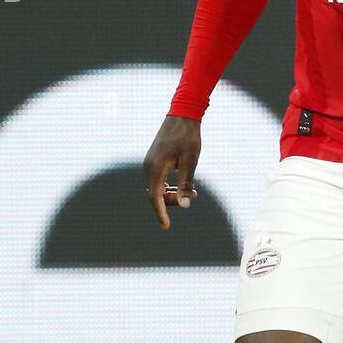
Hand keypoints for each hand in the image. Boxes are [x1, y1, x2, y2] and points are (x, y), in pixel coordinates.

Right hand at [143, 115, 200, 229]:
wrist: (182, 115)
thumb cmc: (188, 137)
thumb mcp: (190, 162)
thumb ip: (185, 184)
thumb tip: (185, 205)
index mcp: (155, 168)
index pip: (154, 198)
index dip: (160, 213)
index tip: (166, 227)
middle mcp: (148, 167)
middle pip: (156, 194)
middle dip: (172, 201)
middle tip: (194, 194)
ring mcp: (149, 163)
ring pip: (157, 188)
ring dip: (172, 193)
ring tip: (193, 190)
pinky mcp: (154, 160)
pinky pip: (158, 180)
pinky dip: (169, 185)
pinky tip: (184, 183)